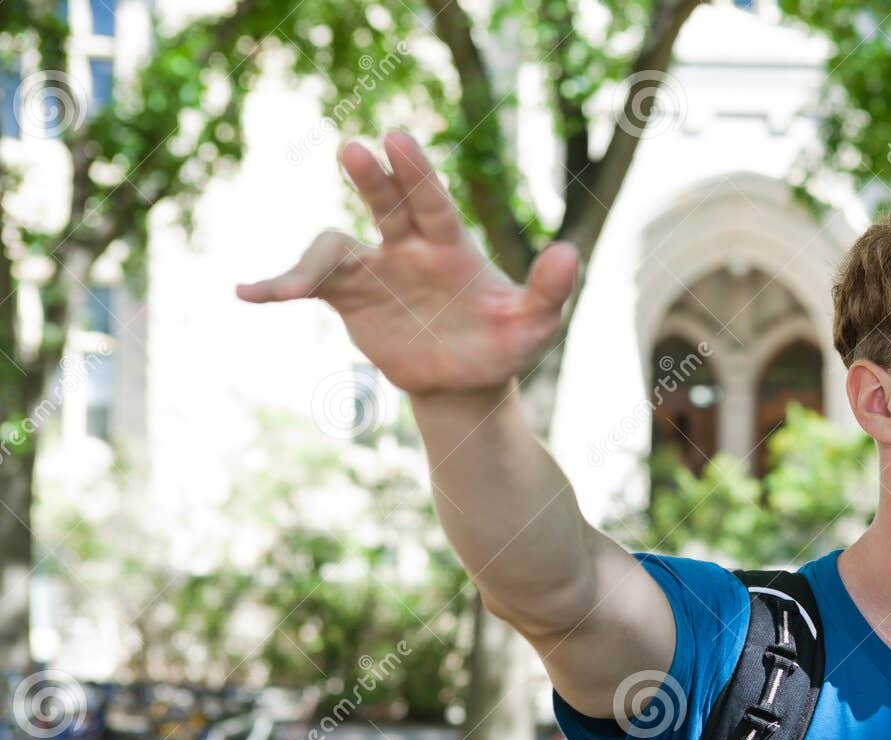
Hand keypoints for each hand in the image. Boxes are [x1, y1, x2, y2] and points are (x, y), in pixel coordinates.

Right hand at [236, 130, 578, 394]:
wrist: (465, 377)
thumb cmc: (503, 342)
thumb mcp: (534, 324)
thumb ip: (550, 290)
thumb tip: (570, 253)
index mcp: (450, 246)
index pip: (433, 204)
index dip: (416, 174)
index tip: (396, 140)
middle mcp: (406, 247)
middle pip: (386, 205)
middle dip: (371, 180)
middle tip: (353, 149)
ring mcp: (373, 269)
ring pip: (335, 249)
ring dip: (310, 263)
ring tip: (289, 289)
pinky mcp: (348, 296)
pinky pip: (307, 285)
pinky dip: (278, 286)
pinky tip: (247, 293)